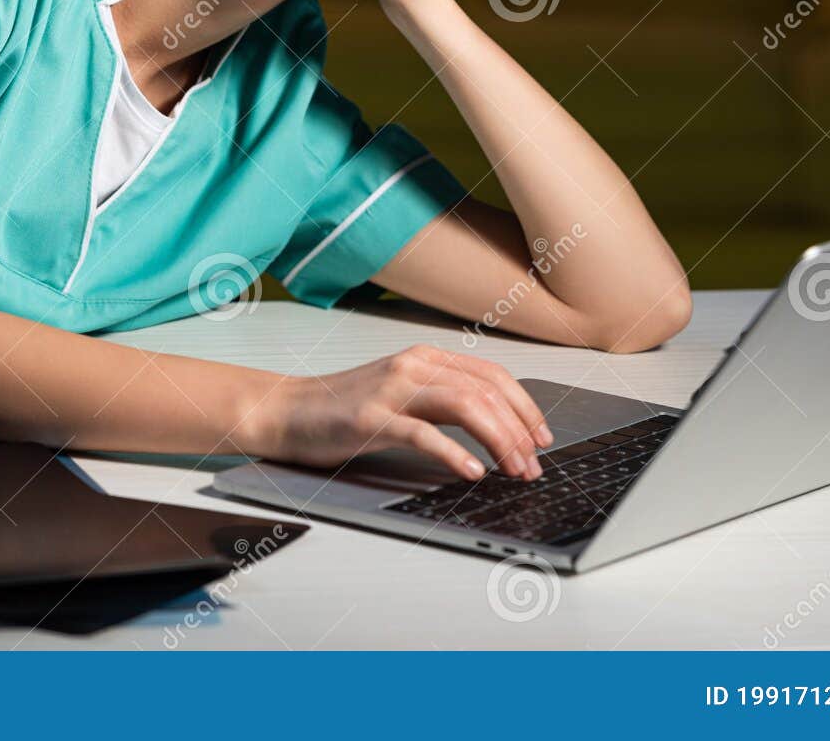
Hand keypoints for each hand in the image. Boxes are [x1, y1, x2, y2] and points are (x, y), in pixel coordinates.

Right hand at [255, 344, 553, 480]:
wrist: (287, 410)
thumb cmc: (344, 409)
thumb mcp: (402, 393)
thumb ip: (443, 401)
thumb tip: (496, 429)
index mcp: (426, 358)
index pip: (493, 376)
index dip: (526, 408)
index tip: (542, 438)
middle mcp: (414, 366)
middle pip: (487, 392)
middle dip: (519, 431)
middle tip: (534, 465)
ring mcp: (393, 389)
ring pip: (465, 406)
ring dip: (499, 441)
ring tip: (513, 470)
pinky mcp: (372, 417)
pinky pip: (424, 434)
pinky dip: (454, 454)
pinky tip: (472, 472)